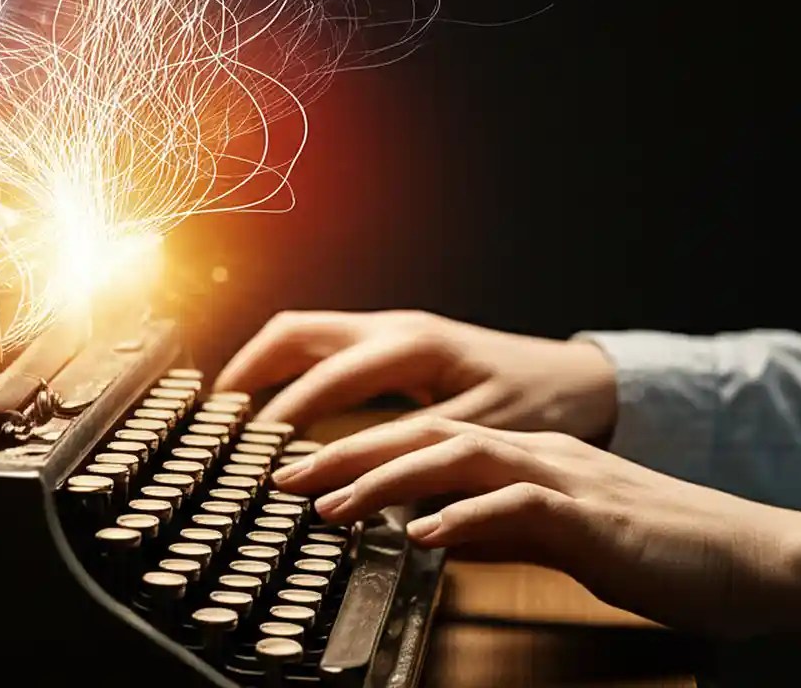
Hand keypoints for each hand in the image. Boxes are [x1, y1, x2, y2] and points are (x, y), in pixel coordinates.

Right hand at [213, 310, 618, 439]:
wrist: (580, 379)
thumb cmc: (541, 402)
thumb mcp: (482, 430)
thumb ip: (415, 448)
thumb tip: (355, 472)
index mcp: (414, 346)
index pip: (328, 376)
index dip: (288, 414)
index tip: (258, 451)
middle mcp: (394, 328)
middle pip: (298, 334)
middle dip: (252, 371)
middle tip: (220, 417)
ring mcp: (393, 331)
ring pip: (307, 334)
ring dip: (266, 365)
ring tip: (235, 408)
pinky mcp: (397, 344)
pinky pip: (327, 346)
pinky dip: (292, 369)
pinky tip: (283, 401)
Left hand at [272, 415, 800, 639]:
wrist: (742, 551)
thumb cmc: (646, 543)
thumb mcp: (552, 531)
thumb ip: (493, 523)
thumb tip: (434, 530)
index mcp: (521, 452)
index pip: (425, 434)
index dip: (358, 444)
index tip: (301, 467)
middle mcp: (533, 451)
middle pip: (426, 433)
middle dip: (349, 450)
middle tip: (286, 476)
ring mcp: (561, 476)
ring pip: (459, 456)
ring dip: (389, 478)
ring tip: (332, 504)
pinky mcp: (589, 515)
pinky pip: (518, 508)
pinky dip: (467, 517)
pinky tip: (426, 537)